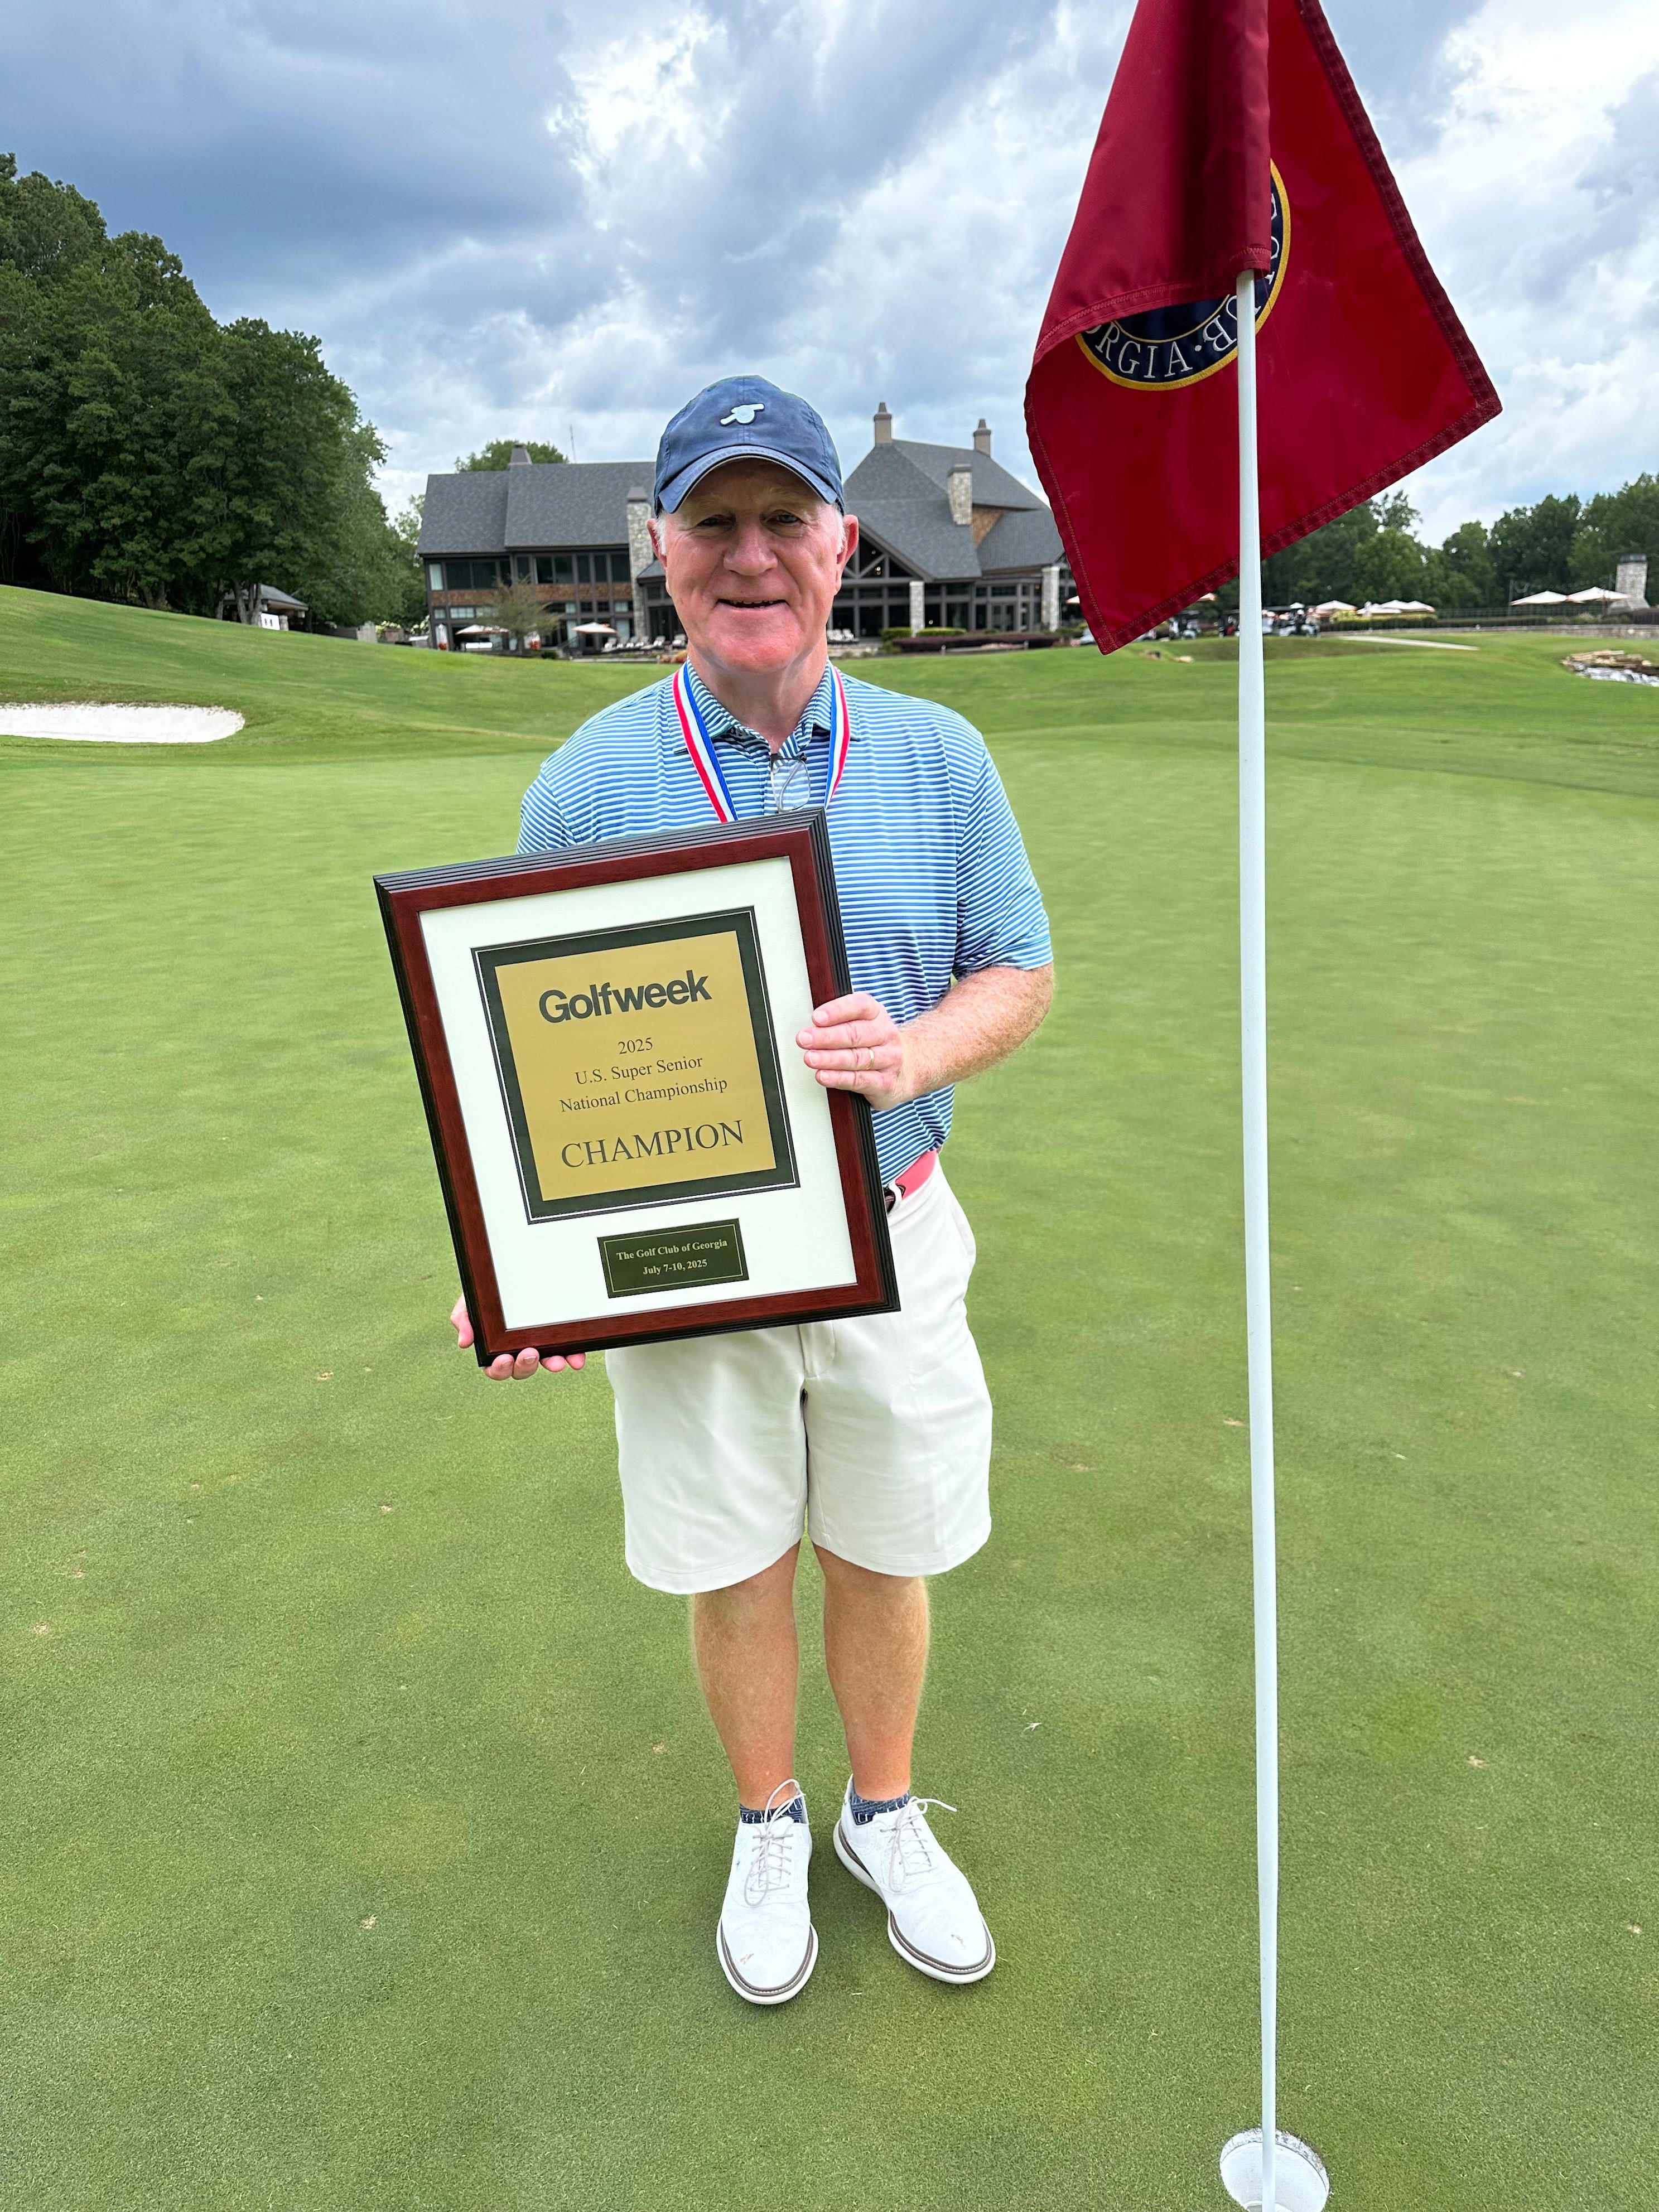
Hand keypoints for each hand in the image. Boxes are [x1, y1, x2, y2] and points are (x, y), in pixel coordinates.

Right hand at [450, 1294, 584, 1380]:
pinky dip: (572, 1356)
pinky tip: (577, 1359)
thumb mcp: (471, 1300)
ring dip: (551, 1364)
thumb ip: (463, 1318)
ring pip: (546, 1362)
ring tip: (556, 1360)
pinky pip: (567, 1350)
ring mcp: (540, 1344)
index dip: (499, 1369)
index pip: (496, 1368)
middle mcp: (518, 1349)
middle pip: (521, 1370)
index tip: (504, 1359)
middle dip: (525, 1367)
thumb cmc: (487, 1291)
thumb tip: (464, 1342)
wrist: (511, 1266)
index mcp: (495, 1348)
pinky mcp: (559, 1336)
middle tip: (530, 1354)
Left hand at [796, 992, 914, 1112]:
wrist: (910, 1068)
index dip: (837, 1011)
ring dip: (830, 1058)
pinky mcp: (885, 1083)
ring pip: (857, 1058)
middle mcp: (885, 1035)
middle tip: (804, 1039)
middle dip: (826, 1037)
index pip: (860, 1006)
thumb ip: (840, 1022)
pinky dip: (838, 1078)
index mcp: (877, 1014)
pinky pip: (860, 1080)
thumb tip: (809, 1026)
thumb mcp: (864, 1024)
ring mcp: (888, 1059)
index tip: (816, 1018)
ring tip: (810, 1058)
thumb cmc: (876, 1043)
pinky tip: (823, 1076)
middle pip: (855, 1034)